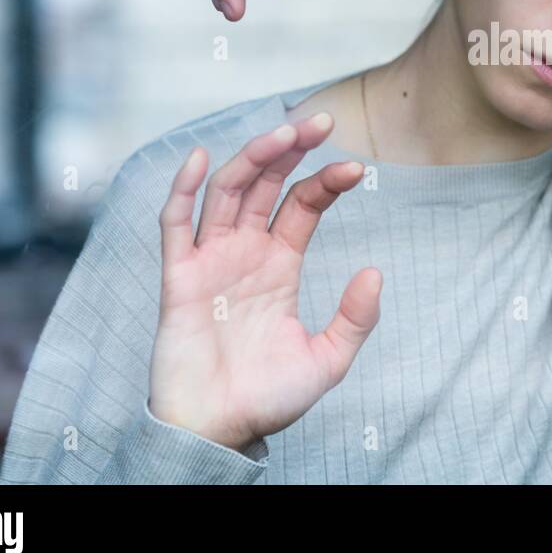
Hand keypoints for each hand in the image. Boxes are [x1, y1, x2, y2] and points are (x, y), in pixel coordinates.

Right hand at [148, 112, 380, 451]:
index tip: (357, 169)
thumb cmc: (268, 398)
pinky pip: (175, 225)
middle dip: (290, 150)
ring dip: (251, 158)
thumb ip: (354, 319)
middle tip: (320, 121)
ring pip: (227, 192)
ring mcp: (210, 260)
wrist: (219, 431)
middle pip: (265, 184)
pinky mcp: (179, 277)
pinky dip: (183, 189)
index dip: (326, 182)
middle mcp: (244, 252)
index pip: (302, 205)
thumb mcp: (327, 360)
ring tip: (282, 134)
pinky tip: (201, 159)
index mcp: (279, 264)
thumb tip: (376, 272)